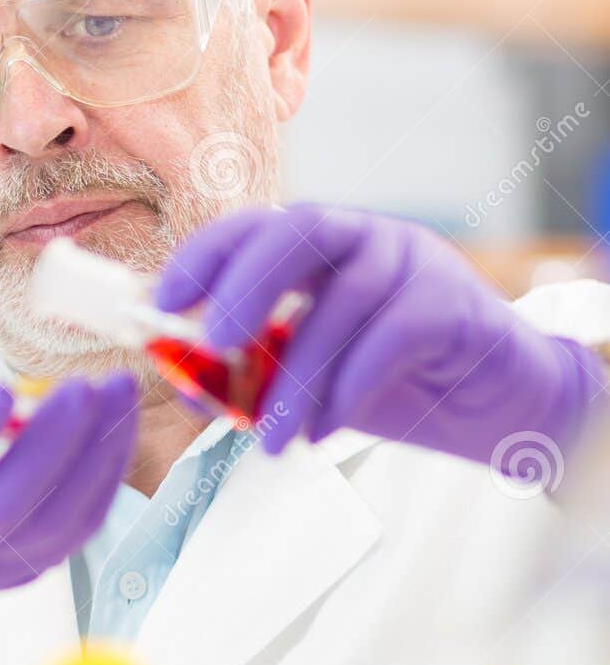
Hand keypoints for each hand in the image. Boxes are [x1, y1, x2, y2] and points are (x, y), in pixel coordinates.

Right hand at [0, 329, 135, 649]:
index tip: (2, 388)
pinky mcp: (32, 565)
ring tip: (115, 392)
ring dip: (95, 458)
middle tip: (82, 387)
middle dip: (50, 448)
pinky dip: (106, 476)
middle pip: (3, 507)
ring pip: (54, 522)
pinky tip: (117, 424)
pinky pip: (79, 527)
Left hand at [155, 204, 600, 466]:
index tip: (165, 299)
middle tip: (213, 342)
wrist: (499, 410)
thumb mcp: (312, 381)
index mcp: (325, 248)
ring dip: (298, 374)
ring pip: (345, 299)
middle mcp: (368, 240)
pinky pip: (395, 333)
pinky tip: (324, 430)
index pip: (258, 226)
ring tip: (271, 438)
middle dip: (248, 282)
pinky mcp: (455, 305)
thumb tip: (183, 386)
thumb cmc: (398, 385)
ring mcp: (416, 264)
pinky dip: (350, 383)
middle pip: (302, 231)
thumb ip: (253, 377)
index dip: (207, 254)